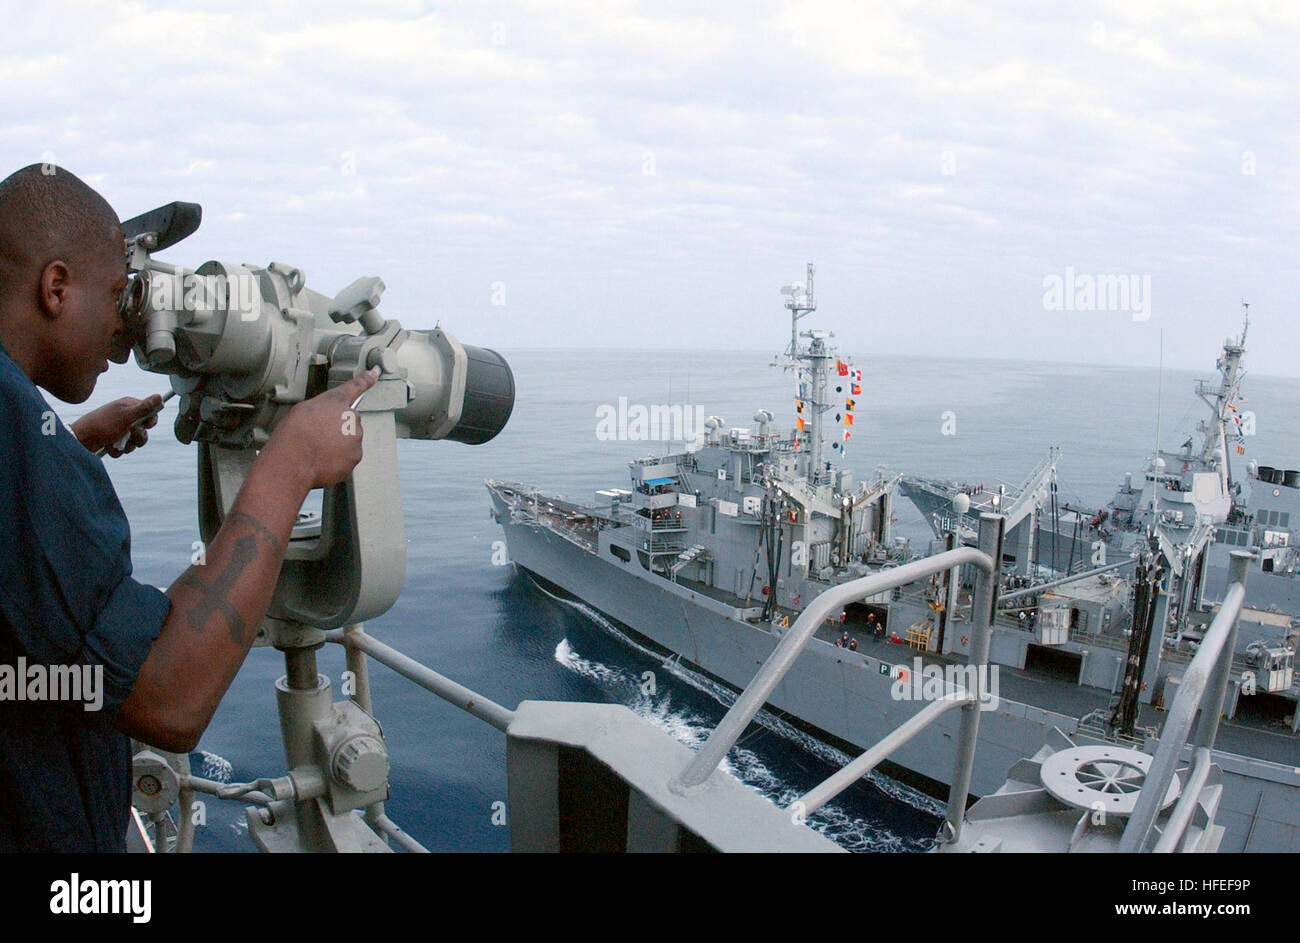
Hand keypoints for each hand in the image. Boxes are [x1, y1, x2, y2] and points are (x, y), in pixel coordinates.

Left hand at [71, 394, 163, 456]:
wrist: (80, 440)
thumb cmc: (102, 425)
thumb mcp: (126, 416)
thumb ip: (144, 408)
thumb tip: (160, 396)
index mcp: (128, 406)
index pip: (150, 412)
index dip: (150, 421)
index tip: (146, 424)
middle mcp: (125, 417)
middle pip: (144, 430)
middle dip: (138, 437)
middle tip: (130, 433)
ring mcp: (119, 430)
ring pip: (135, 442)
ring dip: (127, 445)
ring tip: (115, 442)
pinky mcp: (113, 441)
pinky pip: (123, 449)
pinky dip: (117, 450)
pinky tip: (108, 446)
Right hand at [261, 369, 378, 487]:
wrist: (292, 462)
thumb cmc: (291, 435)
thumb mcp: (302, 410)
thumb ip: (322, 409)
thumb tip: (326, 418)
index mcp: (335, 401)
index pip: (354, 386)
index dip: (365, 380)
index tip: (374, 373)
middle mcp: (350, 417)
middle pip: (349, 421)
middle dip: (337, 427)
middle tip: (317, 436)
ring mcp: (355, 438)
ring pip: (350, 440)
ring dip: (338, 444)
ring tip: (317, 450)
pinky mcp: (356, 456)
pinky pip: (348, 456)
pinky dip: (338, 459)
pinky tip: (322, 460)